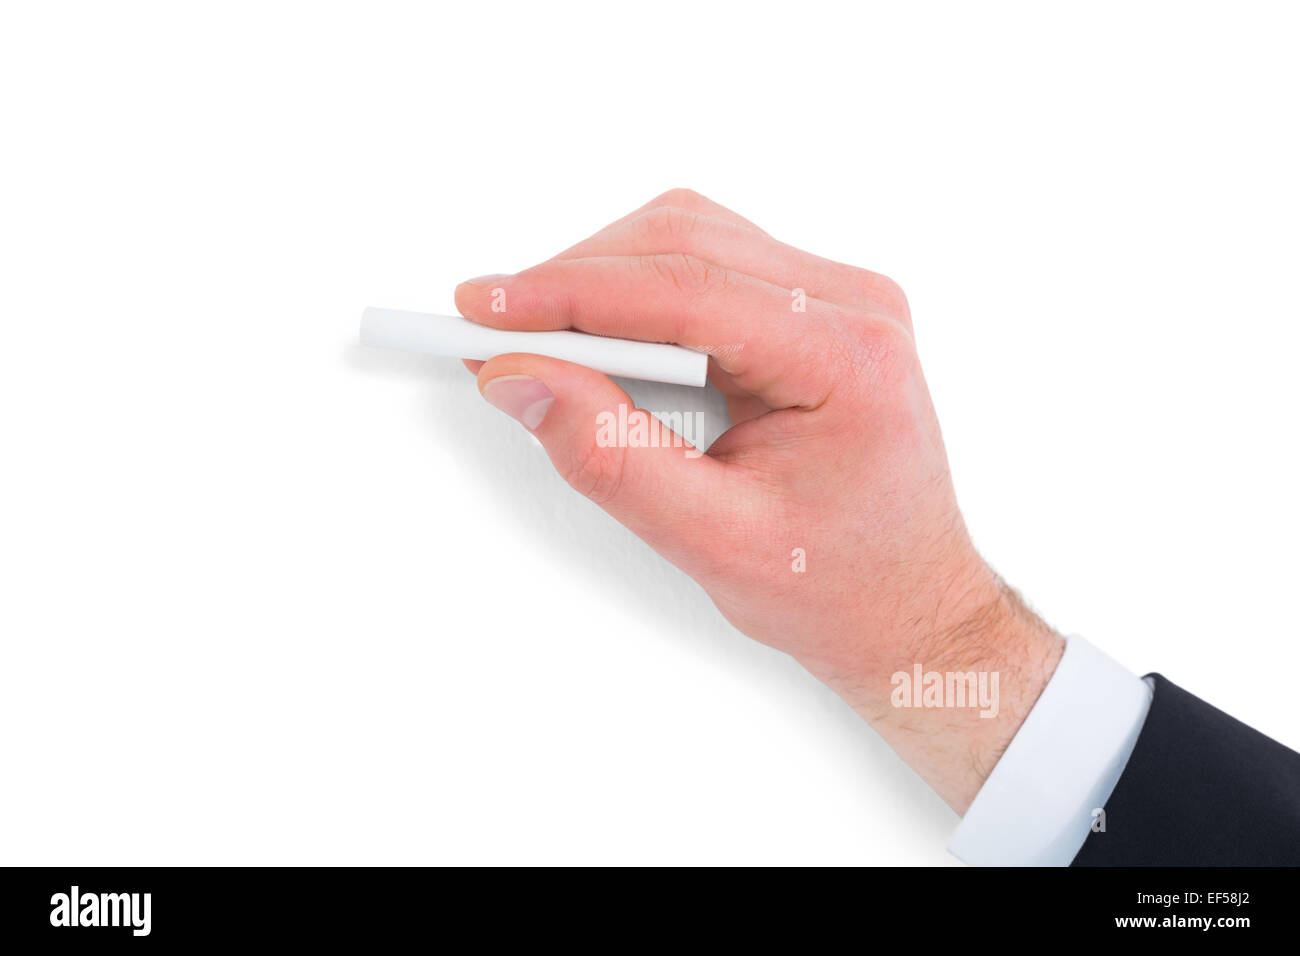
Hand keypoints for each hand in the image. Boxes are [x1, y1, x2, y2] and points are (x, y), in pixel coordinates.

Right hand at [455, 189, 1063, 811]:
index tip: (484, 307)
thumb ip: (612, 458)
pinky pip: (708, 268)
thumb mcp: (716, 545)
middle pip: (685, 243)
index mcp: (848, 358)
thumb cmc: (840, 589)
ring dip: (604, 283)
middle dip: (576, 280)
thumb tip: (520, 377)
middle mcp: (852, 307)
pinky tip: (603, 345)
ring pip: (691, 241)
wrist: (911, 606)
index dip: (570, 293)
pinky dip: (638, 296)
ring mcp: (837, 301)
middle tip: (492, 330)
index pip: (686, 291)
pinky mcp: (809, 312)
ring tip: (540, 342)